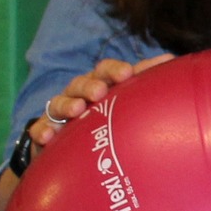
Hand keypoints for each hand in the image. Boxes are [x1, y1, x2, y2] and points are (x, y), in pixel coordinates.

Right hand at [29, 54, 170, 150]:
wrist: (76, 151)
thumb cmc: (109, 117)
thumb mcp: (127, 101)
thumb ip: (146, 82)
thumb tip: (170, 59)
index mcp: (100, 84)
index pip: (105, 70)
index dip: (114, 70)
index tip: (127, 74)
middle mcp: (78, 95)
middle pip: (80, 83)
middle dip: (89, 85)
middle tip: (99, 92)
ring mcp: (60, 114)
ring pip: (58, 103)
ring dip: (66, 105)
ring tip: (77, 109)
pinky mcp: (46, 133)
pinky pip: (39, 130)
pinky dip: (41, 131)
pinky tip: (47, 136)